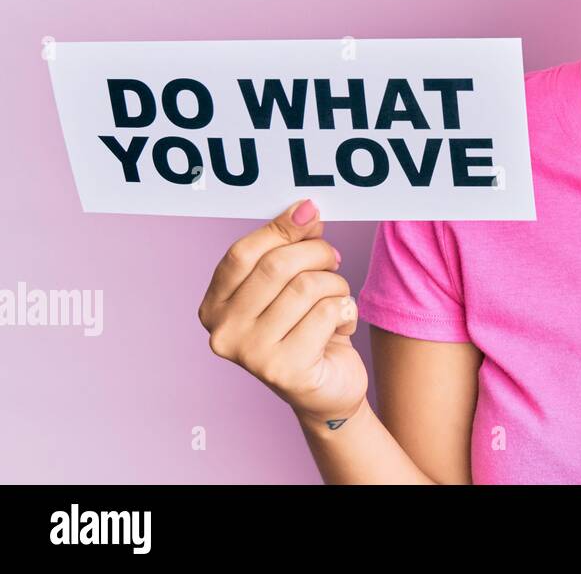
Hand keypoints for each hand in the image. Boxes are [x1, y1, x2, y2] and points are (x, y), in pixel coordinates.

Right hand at [198, 198, 368, 425]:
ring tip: (336, 300)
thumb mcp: (295, 282)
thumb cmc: (307, 328)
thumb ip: (292, 246)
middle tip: (334, 260)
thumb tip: (305, 210)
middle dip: (317, 254)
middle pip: (276, 266)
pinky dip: (346, 311)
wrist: (328, 389)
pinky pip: (327, 313)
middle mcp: (223, 332)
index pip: (242, 253)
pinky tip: (341, 326)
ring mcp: (251, 355)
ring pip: (307, 287)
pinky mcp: (285, 371)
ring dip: (336, 286)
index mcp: (215, 305)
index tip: (311, 212)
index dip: (281, 228)